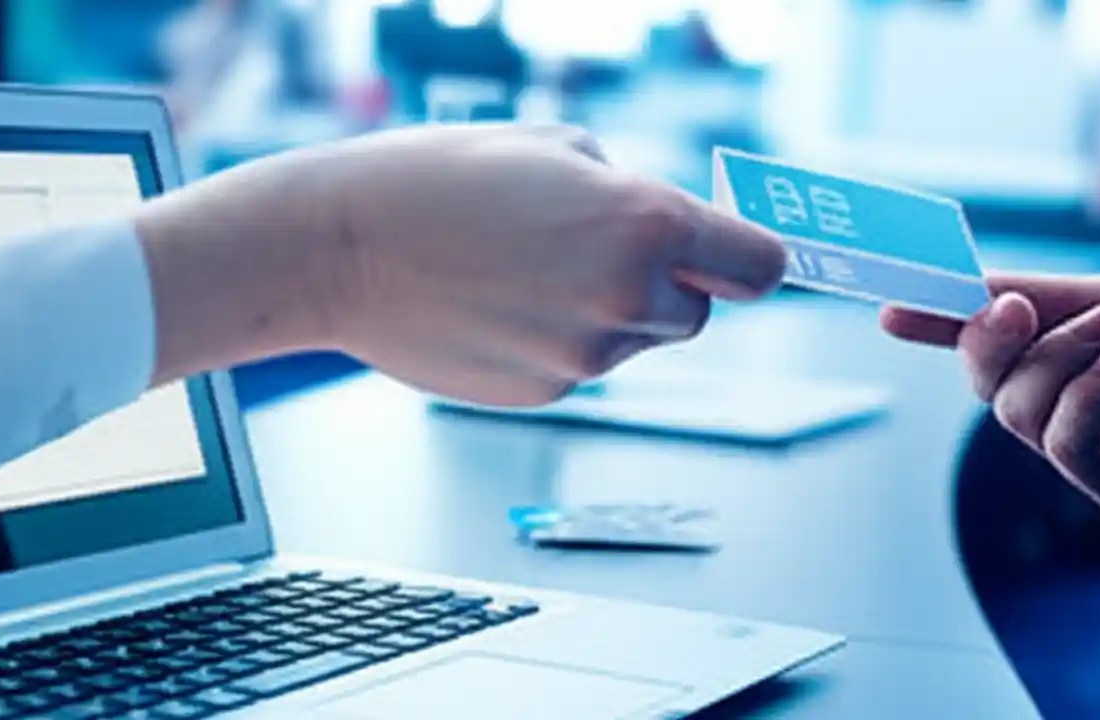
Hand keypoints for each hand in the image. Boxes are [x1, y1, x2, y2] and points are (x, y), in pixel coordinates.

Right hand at [137, 124, 785, 404]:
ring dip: (608, 310)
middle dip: (666, 284)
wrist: (340, 247)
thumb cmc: (441, 177)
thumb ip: (634, 194)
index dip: (749, 257)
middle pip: (697, 314)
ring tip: (528, 269)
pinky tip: (501, 304)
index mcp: (644, 226)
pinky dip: (559, 339)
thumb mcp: (559, 147)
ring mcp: (583, 358)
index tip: (733, 254)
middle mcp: (625, 301)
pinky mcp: (543, 393)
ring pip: (635, 340)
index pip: (759, 268)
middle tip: (596, 246)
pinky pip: (581, 365)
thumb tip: (671, 236)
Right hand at [882, 274, 1099, 518]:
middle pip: (985, 382)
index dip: (932, 326)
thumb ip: (1039, 296)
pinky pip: (1063, 444)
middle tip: (1016, 307)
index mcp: (1065, 358)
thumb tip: (965, 290)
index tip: (889, 314)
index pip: (986, 345)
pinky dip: (1084, 397)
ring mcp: (1090, 456)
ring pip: (1016, 410)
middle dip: (986, 342)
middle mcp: (1068, 409)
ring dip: (1055, 358)